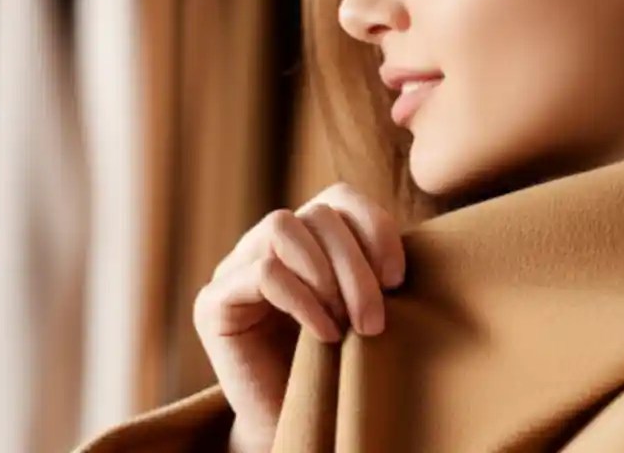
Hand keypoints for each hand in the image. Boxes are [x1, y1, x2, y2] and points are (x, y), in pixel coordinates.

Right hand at [193, 183, 406, 451]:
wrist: (296, 426)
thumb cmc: (338, 367)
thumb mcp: (364, 308)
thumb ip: (374, 269)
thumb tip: (411, 245)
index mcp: (306, 237)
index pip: (339, 197)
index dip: (374, 227)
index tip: (398, 279)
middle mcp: (265, 243)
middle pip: (316, 214)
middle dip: (356, 266)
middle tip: (376, 320)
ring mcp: (234, 268)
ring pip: (283, 228)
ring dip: (326, 276)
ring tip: (347, 325)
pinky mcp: (213, 302)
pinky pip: (262, 272)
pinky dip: (302, 300)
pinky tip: (323, 335)